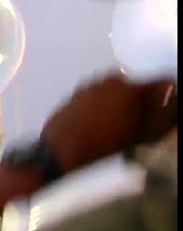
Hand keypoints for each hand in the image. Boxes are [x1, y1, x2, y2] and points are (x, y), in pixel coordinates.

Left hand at [42, 73, 176, 174]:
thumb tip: (172, 108)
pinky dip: (101, 106)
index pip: (162, 83)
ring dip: (120, 103)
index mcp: (131, 87)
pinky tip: (99, 124)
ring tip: (118, 125)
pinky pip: (96, 97)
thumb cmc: (104, 144)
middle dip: (142, 101)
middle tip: (140, 121)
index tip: (166, 110)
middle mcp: (110, 79)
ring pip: (114, 92)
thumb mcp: (142, 135)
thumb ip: (163, 117)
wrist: (59, 151)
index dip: (169, 96)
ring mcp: (89, 85)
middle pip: (136, 87)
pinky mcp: (74, 94)